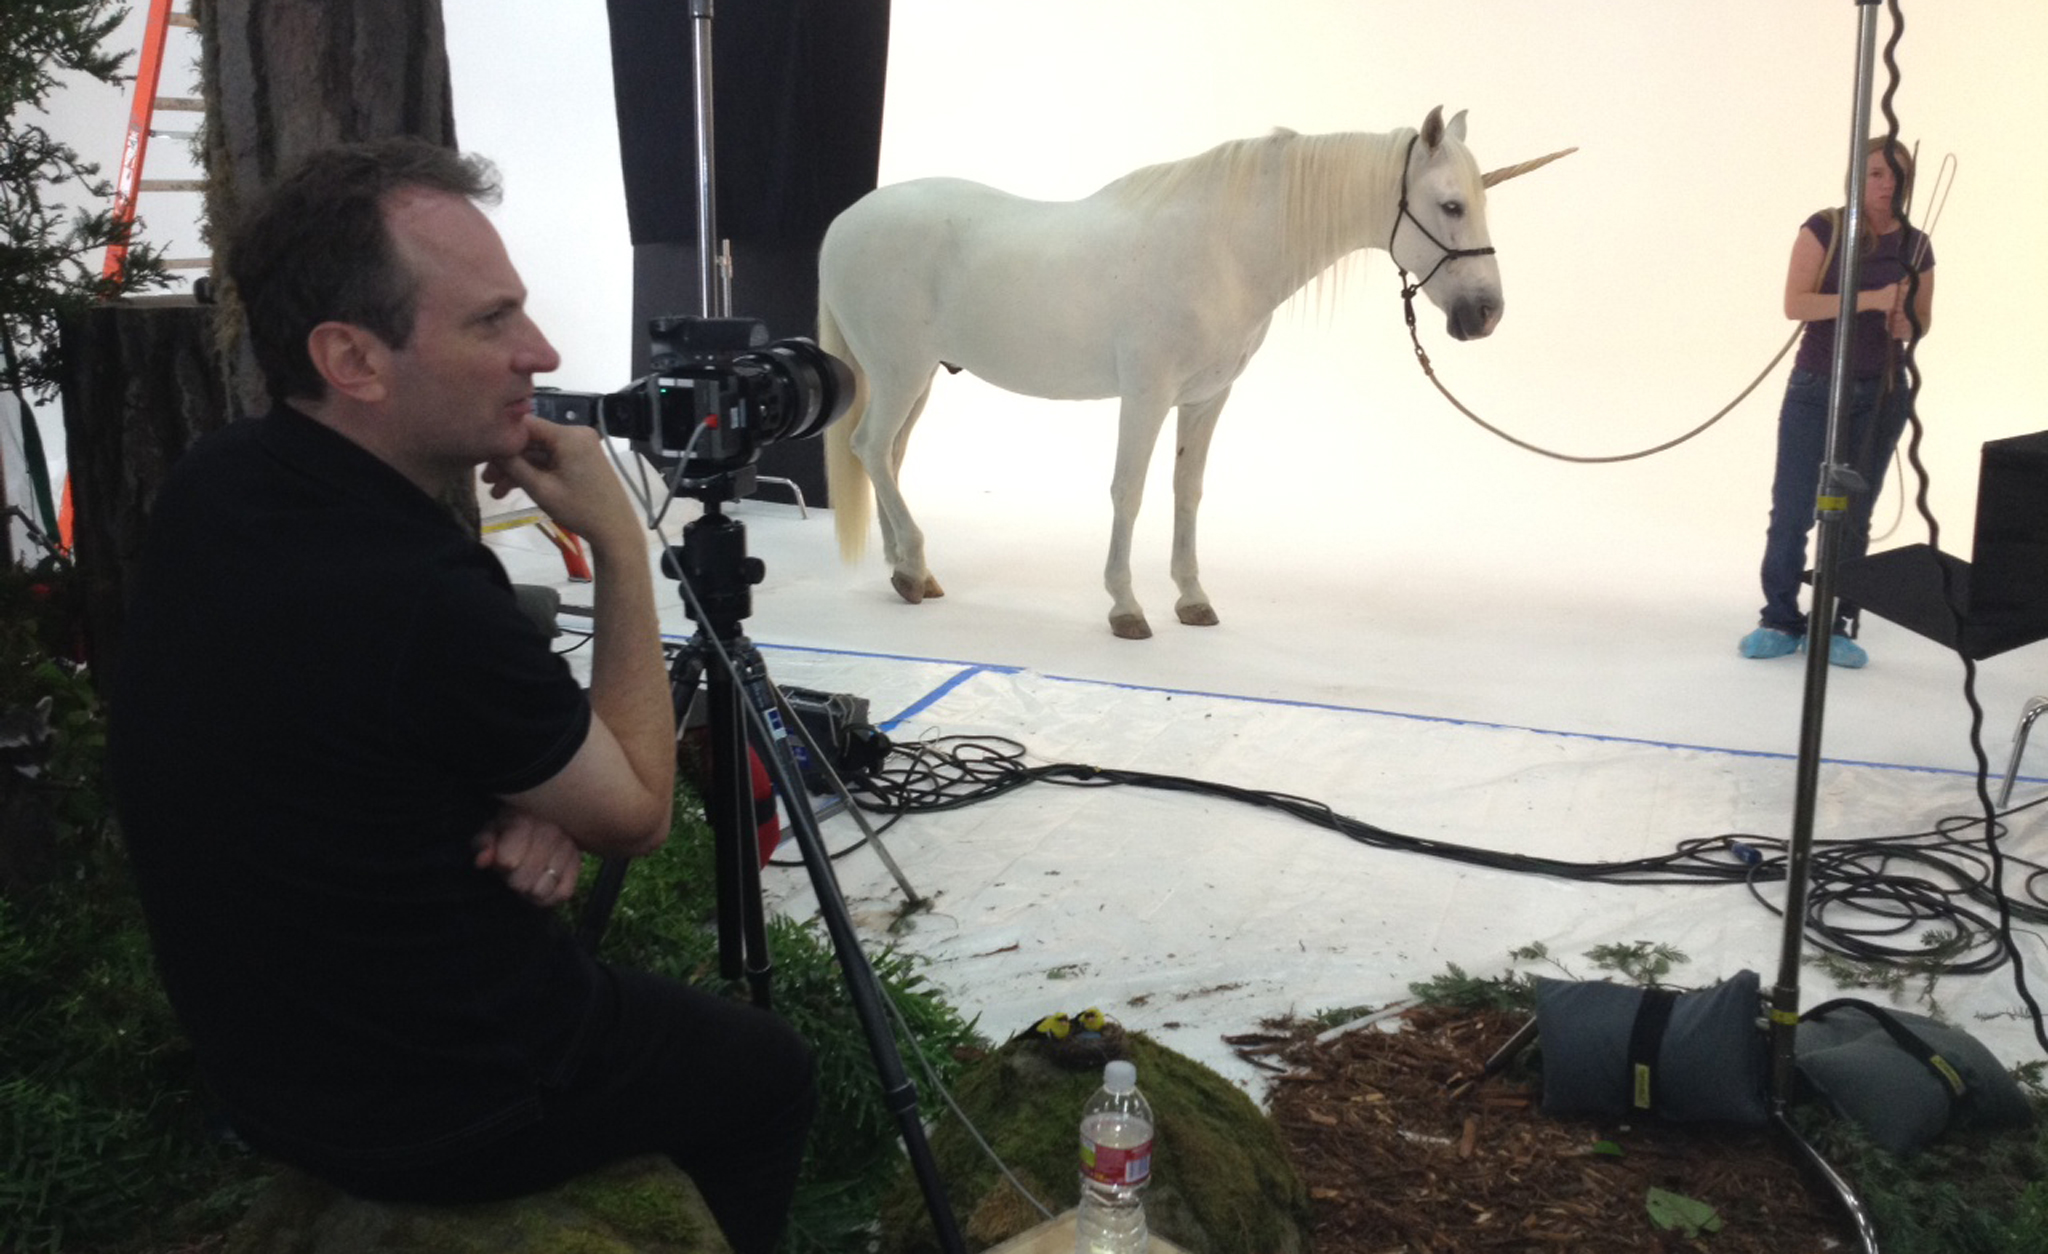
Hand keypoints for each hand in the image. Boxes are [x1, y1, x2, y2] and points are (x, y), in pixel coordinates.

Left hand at [474, 806, 582, 907]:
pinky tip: (540, 886)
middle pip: (523, 880)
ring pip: (541, 890)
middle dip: (514, 881)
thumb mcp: (492, 831)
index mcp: (525, 820)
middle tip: (514, 872)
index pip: (509, 861)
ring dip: (530, 890)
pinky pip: (562, 893)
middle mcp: (551, 832)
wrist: (545, 818)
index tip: (502, 861)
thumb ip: (483, 844)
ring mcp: (568, 848)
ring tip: (528, 879)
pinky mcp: (578, 865)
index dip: (501, 867)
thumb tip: (482, 861)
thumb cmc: (511, 829)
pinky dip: (549, 897)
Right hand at [481, 418, 638, 546]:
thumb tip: (491, 449)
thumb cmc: (579, 510)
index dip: (502, 438)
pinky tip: (513, 489)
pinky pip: (551, 460)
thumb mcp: (541, 489)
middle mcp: (575, 434)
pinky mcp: (581, 459)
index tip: (482, 455)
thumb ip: (513, 466)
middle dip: (508, 461)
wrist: (615, 531)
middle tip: (485, 480)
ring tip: (496, 493)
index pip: (526, 424)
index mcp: (569, 435)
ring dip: (518, 470)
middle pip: (532, 440)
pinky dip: (535, 473)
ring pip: (539, 453)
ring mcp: (580, 446)